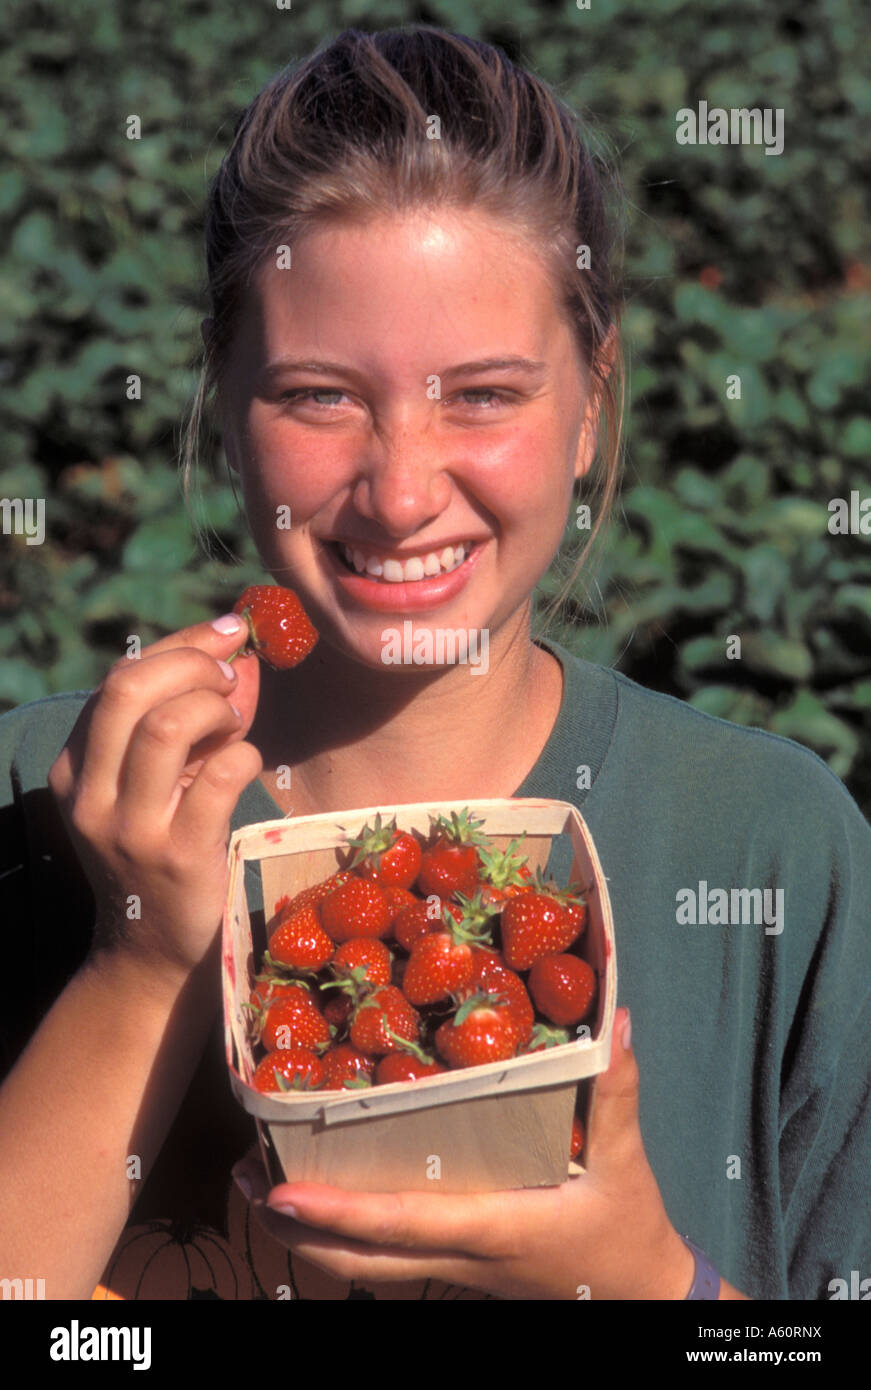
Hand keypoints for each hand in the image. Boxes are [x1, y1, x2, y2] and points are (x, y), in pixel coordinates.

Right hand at [48, 614, 262, 978]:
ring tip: (236, 726)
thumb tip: (237, 654)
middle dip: (192, 665)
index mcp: (76, 768)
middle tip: (231, 680)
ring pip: (166, 728)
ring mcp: (131, 828)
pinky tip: (247, 765)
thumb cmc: (161, 851)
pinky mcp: (179, 856)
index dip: (181, 644)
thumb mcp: (149, 786)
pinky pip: (218, 778)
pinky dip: (243, 755)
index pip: (119, 678)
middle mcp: (91, 795)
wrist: (152, 952)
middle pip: (127, 690)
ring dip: (216, 709)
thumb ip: (181, 721)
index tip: (228, 634)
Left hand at [233, 1008, 694, 1299]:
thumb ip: (615, 1090)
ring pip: (362, 1267)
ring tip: (261, 1187)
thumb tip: (616, 1019)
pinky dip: (343, 1236)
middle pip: (357, 1260)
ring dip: (307, 1237)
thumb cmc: (627, 1228)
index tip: (279, 1193)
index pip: (400, 1224)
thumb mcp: (625, 1160)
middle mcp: (460, 1254)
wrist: (643, 1298)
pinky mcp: (457, 1265)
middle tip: (243, 1180)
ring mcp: (455, 1268)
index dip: (336, 1214)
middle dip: (294, 1230)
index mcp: (492, 1226)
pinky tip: (325, 1201)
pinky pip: (385, 1258)